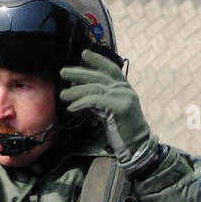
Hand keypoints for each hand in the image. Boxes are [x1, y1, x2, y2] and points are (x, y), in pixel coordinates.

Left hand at [60, 50, 159, 176]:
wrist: (137, 147)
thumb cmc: (123, 132)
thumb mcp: (110, 111)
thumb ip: (99, 100)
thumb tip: (80, 91)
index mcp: (125, 88)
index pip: (111, 68)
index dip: (97, 60)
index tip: (84, 54)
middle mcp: (125, 90)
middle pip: (98, 76)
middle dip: (79, 73)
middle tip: (63, 72)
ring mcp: (123, 97)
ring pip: (94, 88)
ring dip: (76, 91)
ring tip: (64, 95)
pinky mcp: (119, 107)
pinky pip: (95, 100)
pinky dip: (81, 103)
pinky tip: (72, 107)